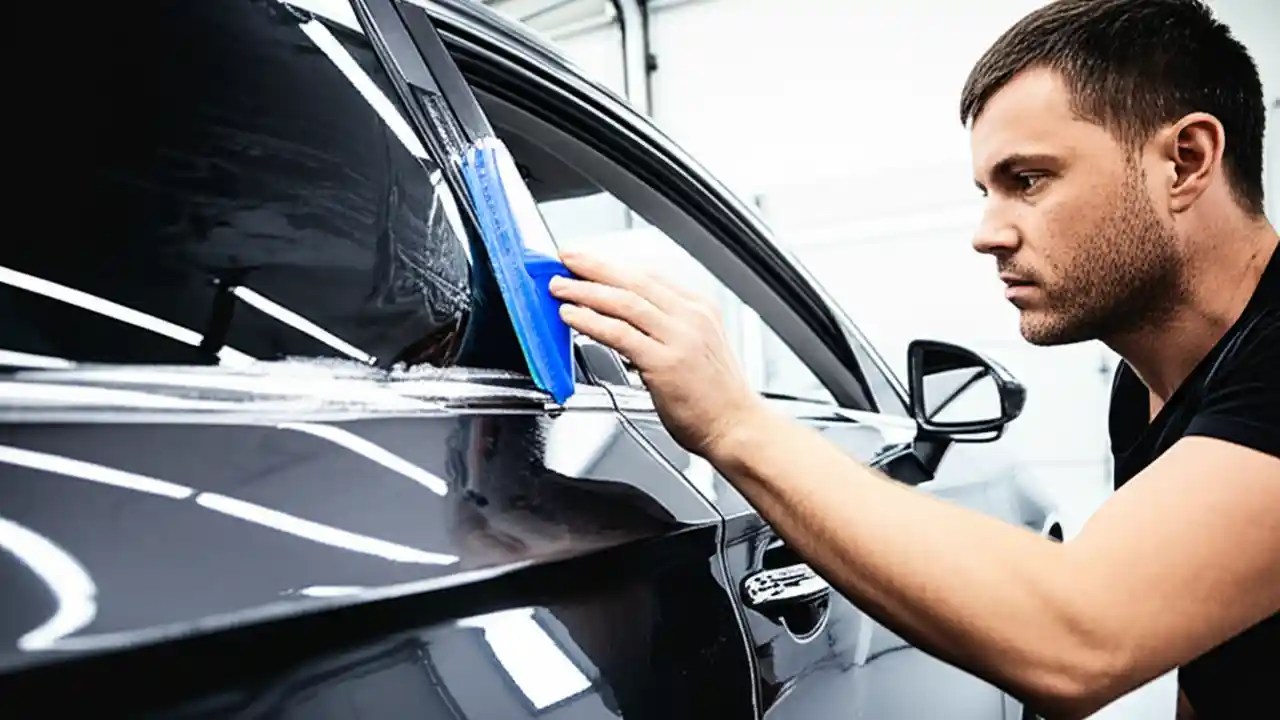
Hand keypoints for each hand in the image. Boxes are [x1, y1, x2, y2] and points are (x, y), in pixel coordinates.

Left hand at [549, 249, 765, 458]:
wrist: (738, 428)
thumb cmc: (717, 398)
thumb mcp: (700, 346)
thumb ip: (668, 329)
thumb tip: (627, 320)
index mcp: (700, 309)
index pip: (649, 276)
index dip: (613, 265)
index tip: (588, 262)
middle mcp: (691, 317)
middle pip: (633, 280)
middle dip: (594, 266)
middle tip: (567, 259)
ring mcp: (679, 339)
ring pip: (624, 301)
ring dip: (586, 291)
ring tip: (560, 287)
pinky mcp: (664, 363)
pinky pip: (619, 333)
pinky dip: (591, 321)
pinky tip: (572, 316)